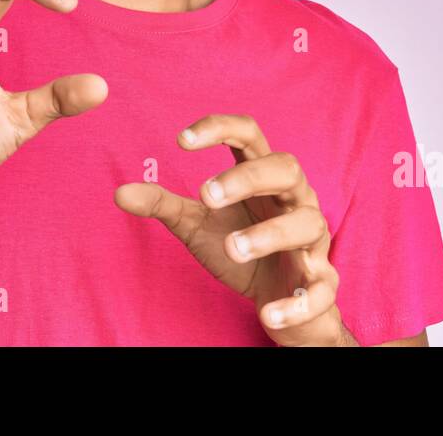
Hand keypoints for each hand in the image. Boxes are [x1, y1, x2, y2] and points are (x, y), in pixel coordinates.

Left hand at [114, 114, 346, 345]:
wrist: (280, 301)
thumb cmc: (240, 248)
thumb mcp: (198, 225)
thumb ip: (163, 205)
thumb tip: (119, 193)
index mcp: (263, 178)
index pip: (250, 135)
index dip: (219, 129)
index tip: (180, 141)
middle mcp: (295, 199)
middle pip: (286, 167)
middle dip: (247, 178)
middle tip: (205, 195)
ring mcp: (313, 240)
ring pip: (308, 223)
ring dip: (270, 235)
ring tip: (233, 248)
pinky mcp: (323, 283)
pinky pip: (322, 288)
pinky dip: (297, 302)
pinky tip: (268, 313)